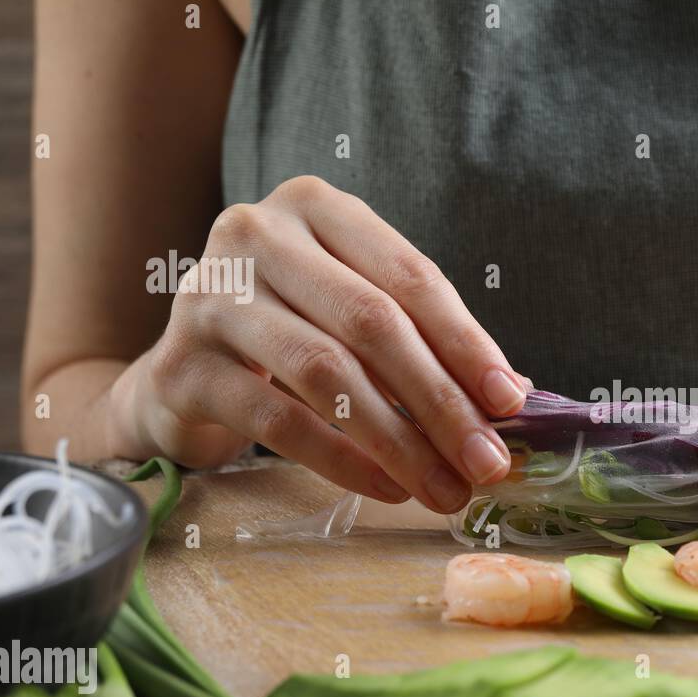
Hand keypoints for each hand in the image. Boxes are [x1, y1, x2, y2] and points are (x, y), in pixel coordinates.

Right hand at [119, 176, 525, 512]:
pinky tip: (387, 488)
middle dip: (441, 402)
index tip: (511, 401)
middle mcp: (256, 235)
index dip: (467, 343)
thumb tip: (514, 393)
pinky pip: (280, 419)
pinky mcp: (183, 365)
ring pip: (327, 372)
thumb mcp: (359, 320)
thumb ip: (428, 344)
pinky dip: (343, 460)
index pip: (411, 276)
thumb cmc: (292, 335)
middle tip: (486, 462)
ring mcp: (211, 296)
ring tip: (444, 488)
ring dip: (400, 441)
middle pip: (373, 323)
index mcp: (316, 208)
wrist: (186, 373)